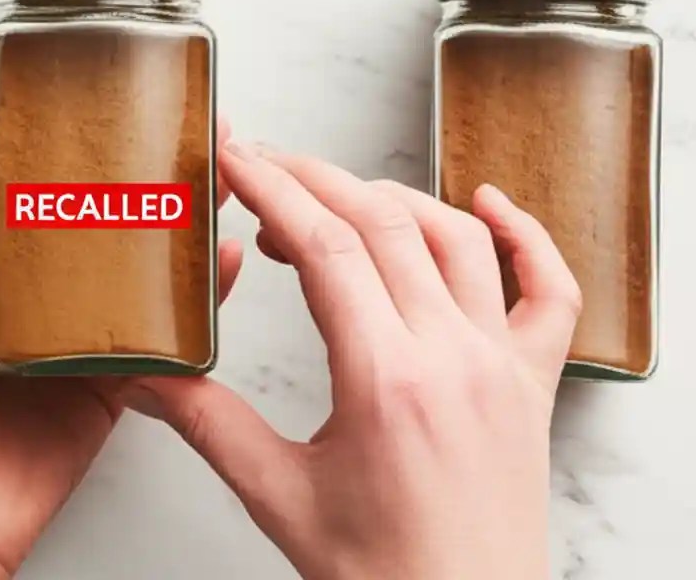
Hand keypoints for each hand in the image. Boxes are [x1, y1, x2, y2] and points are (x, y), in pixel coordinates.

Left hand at [0, 108, 243, 578]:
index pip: (30, 191)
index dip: (66, 148)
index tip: (106, 105)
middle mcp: (34, 296)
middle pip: (95, 226)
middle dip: (137, 185)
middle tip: (184, 141)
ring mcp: (77, 337)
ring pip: (135, 273)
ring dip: (174, 234)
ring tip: (214, 189)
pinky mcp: (113, 380)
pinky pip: (160, 335)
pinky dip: (193, 304)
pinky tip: (220, 269)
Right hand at [121, 143, 581, 579]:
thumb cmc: (383, 576)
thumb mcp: (277, 495)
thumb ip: (206, 422)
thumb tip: (145, 375)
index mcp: (386, 380)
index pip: (324, 245)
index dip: (272, 188)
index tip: (236, 158)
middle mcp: (453, 357)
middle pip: (382, 224)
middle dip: (314, 178)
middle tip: (263, 164)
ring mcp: (503, 365)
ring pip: (455, 238)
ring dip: (390, 198)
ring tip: (332, 195)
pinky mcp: (533, 384)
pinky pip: (550, 291)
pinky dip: (527, 235)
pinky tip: (490, 203)